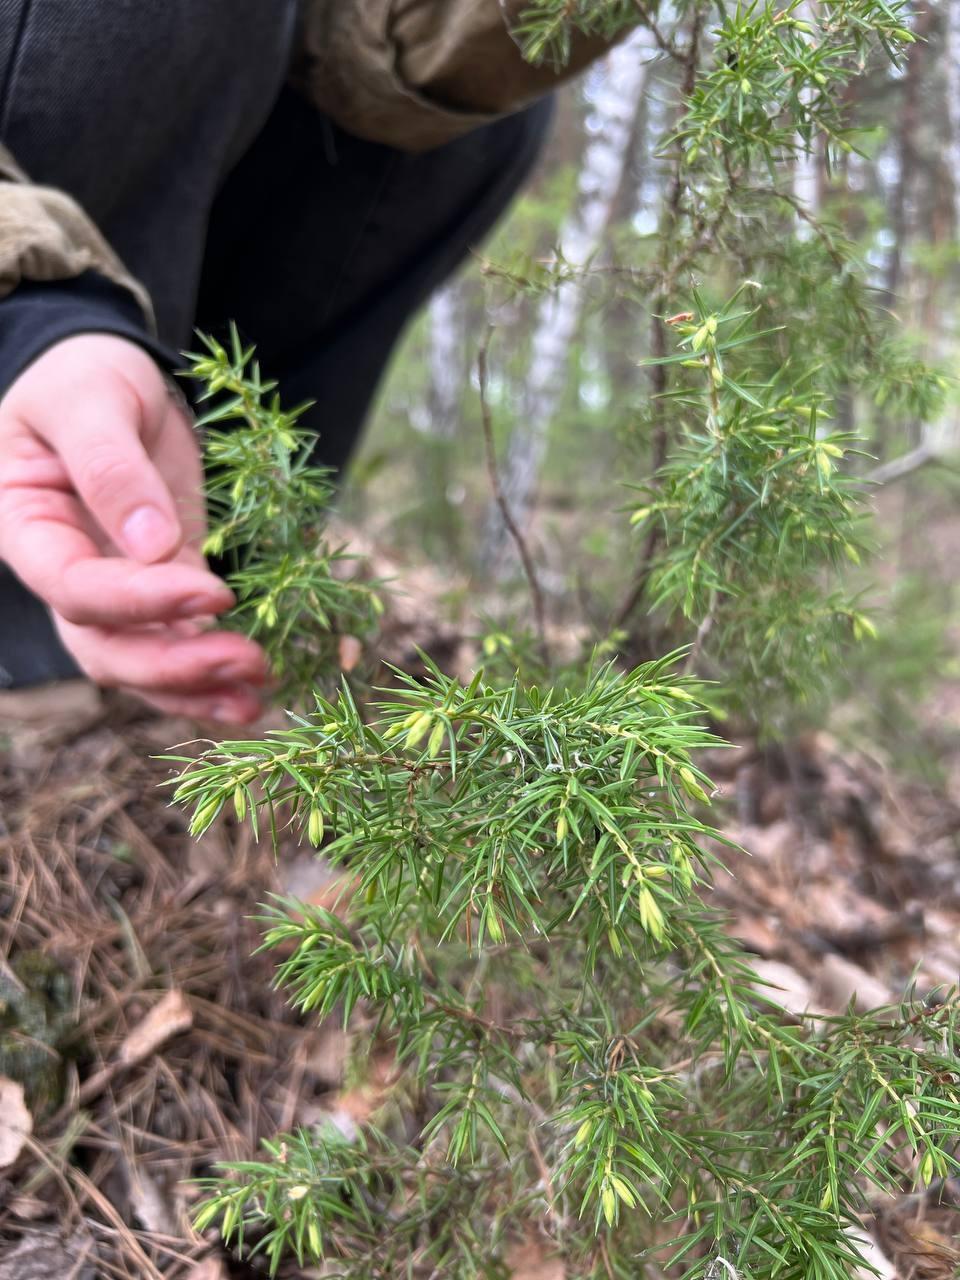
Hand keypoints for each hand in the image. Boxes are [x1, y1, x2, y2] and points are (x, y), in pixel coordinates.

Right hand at [0, 334, 268, 721]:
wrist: (113, 376)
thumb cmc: (86, 376)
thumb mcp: (91, 400)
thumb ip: (111, 468)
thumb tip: (153, 547)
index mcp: (26, 528)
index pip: (75, 588)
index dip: (140, 602)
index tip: (214, 591)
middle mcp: (64, 573)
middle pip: (105, 646)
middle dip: (175, 664)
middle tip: (247, 660)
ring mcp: (114, 589)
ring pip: (141, 662)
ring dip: (197, 686)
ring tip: (259, 694)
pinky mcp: (162, 590)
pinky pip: (178, 644)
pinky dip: (212, 673)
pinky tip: (257, 689)